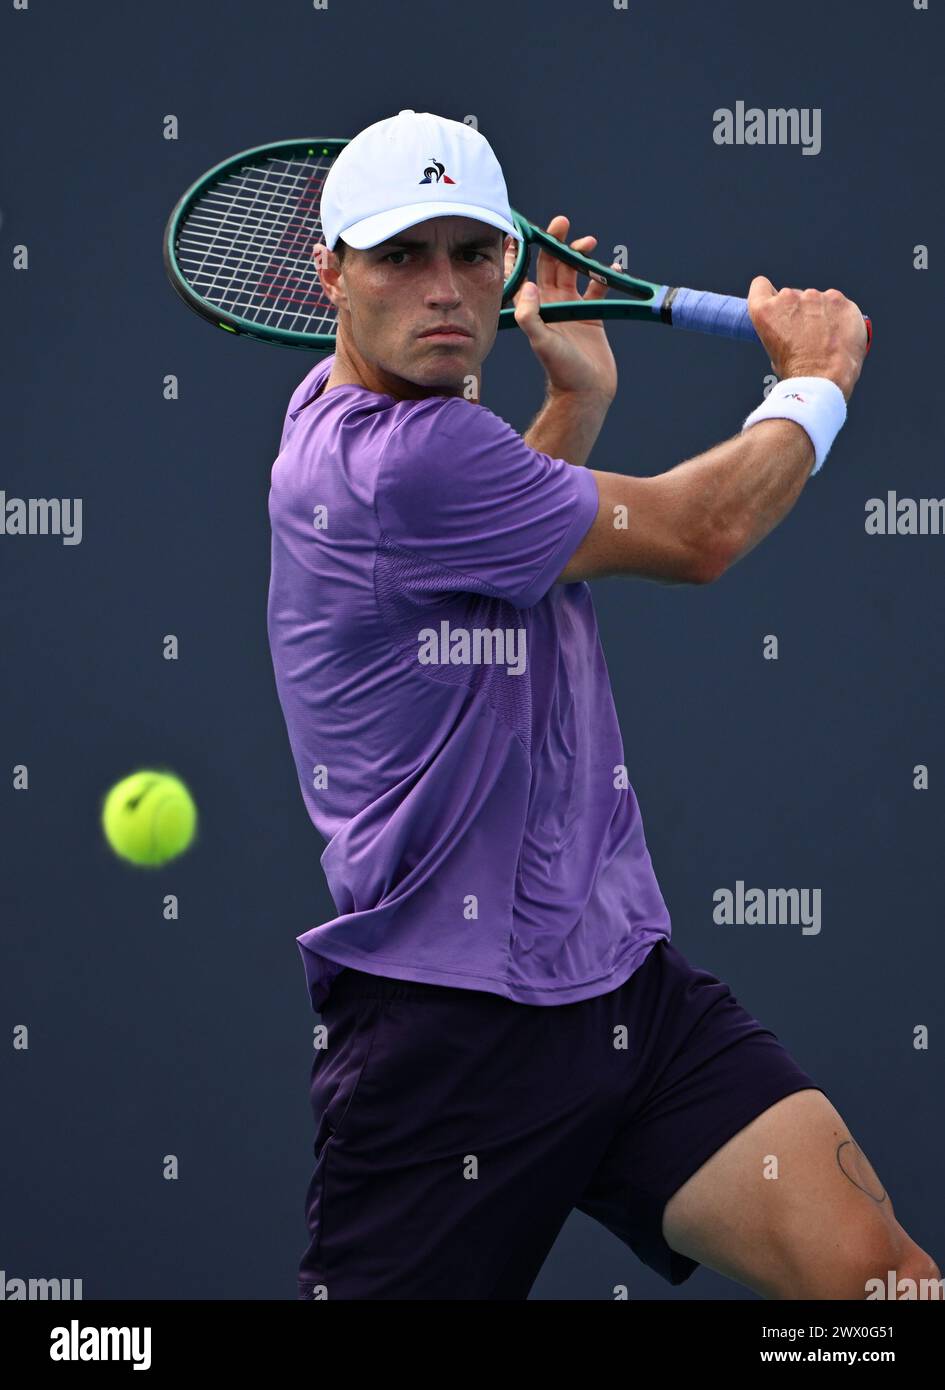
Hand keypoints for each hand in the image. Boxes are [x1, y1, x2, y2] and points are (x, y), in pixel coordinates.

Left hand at [507, 214, 617, 402]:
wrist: (586, 392)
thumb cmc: (562, 371)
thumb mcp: (542, 342)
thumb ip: (531, 315)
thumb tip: (528, 285)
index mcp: (536, 308)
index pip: (527, 272)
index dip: (528, 250)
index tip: (535, 230)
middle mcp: (552, 305)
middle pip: (552, 265)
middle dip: (557, 242)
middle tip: (564, 224)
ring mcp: (572, 309)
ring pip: (575, 272)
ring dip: (581, 255)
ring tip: (590, 243)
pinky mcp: (592, 316)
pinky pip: (598, 289)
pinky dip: (606, 276)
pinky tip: (615, 268)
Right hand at [747, 275, 868, 403]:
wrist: (824, 379)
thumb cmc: (798, 373)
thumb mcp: (774, 352)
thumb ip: (781, 331)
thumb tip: (793, 330)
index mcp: (766, 312)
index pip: (760, 286)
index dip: (767, 294)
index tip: (775, 303)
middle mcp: (788, 298)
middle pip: (792, 296)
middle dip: (799, 311)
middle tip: (807, 335)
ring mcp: (815, 296)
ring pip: (817, 300)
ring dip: (820, 313)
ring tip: (826, 338)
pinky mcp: (839, 300)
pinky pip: (837, 303)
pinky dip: (839, 315)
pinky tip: (840, 334)